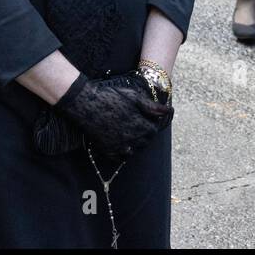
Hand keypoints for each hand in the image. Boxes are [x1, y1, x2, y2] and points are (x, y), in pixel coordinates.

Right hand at [55, 73, 172, 156]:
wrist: (85, 103)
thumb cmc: (111, 96)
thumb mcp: (134, 97)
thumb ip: (152, 107)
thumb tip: (169, 112)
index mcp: (139, 126)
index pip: (154, 131)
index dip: (152, 124)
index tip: (147, 117)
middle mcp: (130, 139)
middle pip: (145, 142)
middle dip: (145, 134)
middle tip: (138, 124)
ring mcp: (118, 146)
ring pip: (134, 151)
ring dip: (135, 144)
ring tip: (130, 132)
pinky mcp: (106, 149)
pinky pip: (119, 158)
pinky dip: (122, 153)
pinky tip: (120, 142)